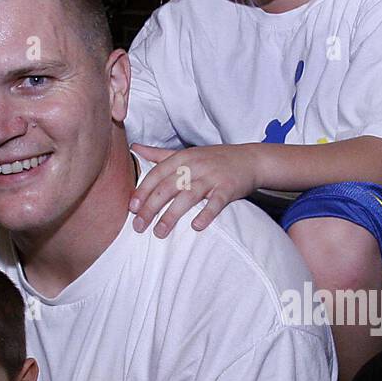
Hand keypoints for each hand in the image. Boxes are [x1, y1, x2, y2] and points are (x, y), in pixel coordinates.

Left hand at [128, 143, 258, 236]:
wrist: (250, 159)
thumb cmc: (214, 159)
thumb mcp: (186, 153)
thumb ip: (159, 153)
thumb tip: (134, 147)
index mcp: (182, 157)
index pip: (157, 174)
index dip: (143, 191)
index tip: (131, 208)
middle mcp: (195, 166)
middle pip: (168, 187)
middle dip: (151, 207)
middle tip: (139, 226)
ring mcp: (212, 177)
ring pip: (187, 196)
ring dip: (172, 215)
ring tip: (159, 232)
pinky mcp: (228, 188)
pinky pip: (216, 202)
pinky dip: (206, 214)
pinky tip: (196, 226)